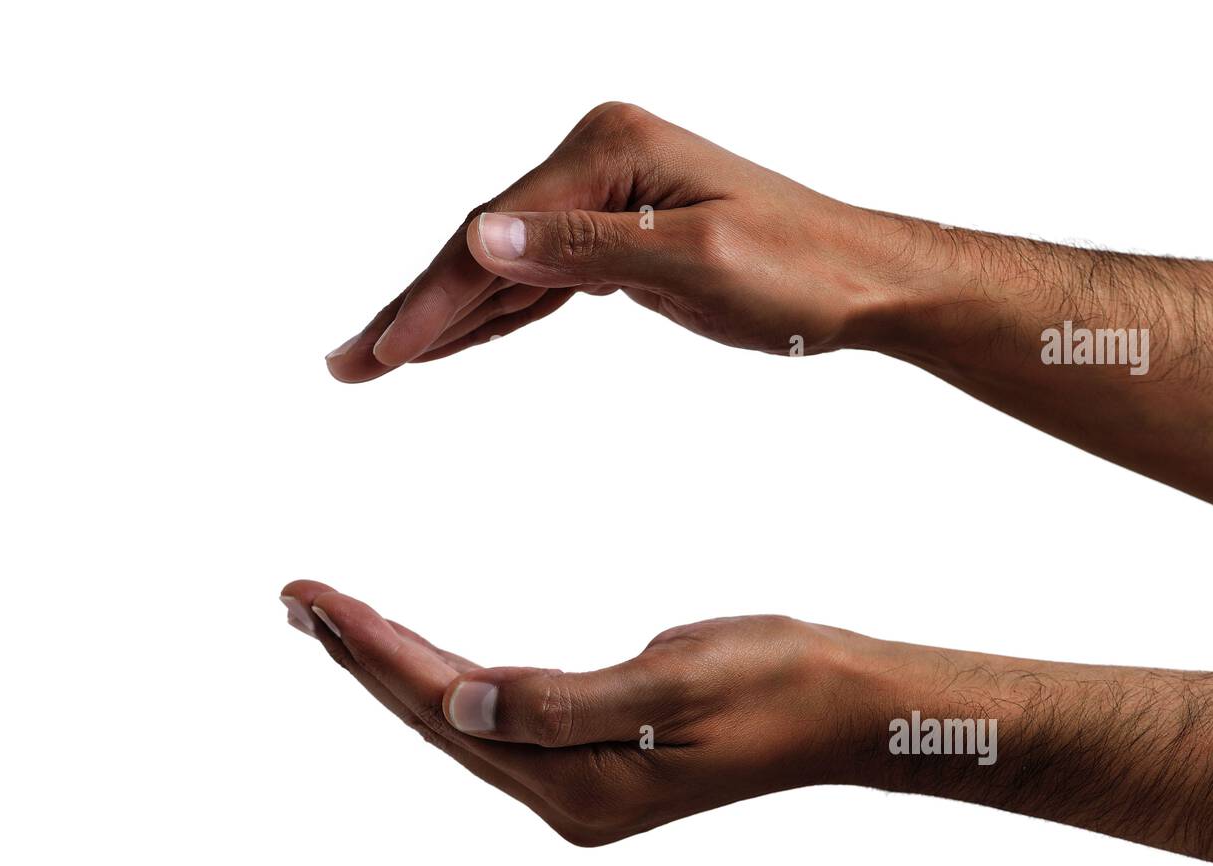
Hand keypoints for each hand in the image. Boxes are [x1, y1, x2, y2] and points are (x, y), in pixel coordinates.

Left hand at [279, 580, 880, 844]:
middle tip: (299, 600)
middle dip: (366, 658)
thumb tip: (458, 704)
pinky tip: (428, 660)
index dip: (374, 652)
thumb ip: (559, 701)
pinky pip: (502, 717)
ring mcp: (583, 779)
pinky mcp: (599, 753)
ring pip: (463, 720)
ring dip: (399, 669)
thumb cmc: (778, 685)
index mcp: (581, 784)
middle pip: (439, 722)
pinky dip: (452, 677)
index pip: (447, 709)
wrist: (847, 705)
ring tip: (340, 622)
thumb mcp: (673, 684)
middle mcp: (569, 795)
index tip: (312, 598)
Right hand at [324, 102, 923, 381]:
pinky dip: (499, 315)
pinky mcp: (620, 236)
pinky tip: (461, 341)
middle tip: (346, 365)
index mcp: (611, 152)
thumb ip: (586, 249)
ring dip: (447, 315)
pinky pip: (543, 281)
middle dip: (419, 309)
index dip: (434, 298)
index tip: (384, 355)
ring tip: (382, 360)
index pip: (498, 232)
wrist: (865, 281)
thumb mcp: (698, 260)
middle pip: (486, 244)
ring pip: (507, 265)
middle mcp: (600, 162)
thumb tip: (479, 237)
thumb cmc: (802, 270)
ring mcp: (608, 197)